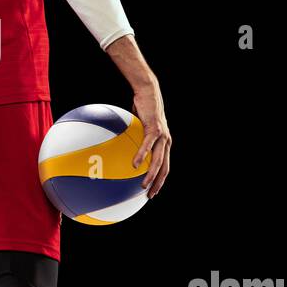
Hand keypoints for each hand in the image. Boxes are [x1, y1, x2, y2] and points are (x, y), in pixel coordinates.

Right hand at [131, 79, 171, 198]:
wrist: (147, 92)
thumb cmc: (142, 108)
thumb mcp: (139, 127)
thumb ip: (134, 139)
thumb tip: (120, 146)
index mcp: (164, 143)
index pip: (165, 166)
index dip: (160, 180)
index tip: (152, 191)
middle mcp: (166, 141)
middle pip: (164, 168)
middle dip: (157, 183)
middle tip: (149, 195)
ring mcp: (162, 136)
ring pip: (158, 160)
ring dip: (151, 174)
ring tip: (143, 185)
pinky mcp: (155, 129)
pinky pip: (147, 145)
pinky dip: (142, 156)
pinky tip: (135, 165)